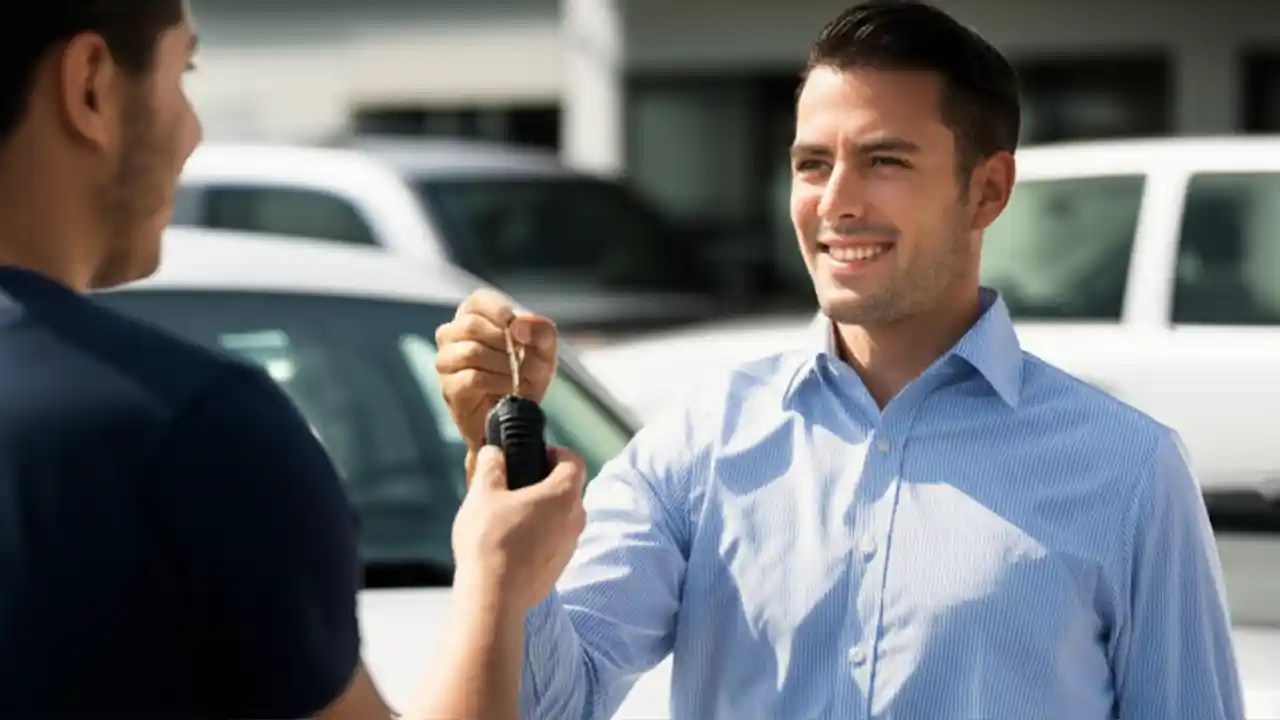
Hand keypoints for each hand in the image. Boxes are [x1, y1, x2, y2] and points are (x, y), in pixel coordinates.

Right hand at [434, 289, 557, 451]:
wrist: (517, 417)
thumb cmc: (527, 374)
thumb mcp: (545, 349)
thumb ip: (540, 329)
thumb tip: (518, 326)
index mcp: (474, 315)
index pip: (477, 300)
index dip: (498, 311)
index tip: (517, 327)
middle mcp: (453, 334)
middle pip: (472, 326)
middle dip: (508, 345)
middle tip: (534, 364)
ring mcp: (447, 362)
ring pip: (471, 352)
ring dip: (505, 366)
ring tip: (523, 378)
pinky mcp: (450, 388)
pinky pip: (471, 378)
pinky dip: (497, 382)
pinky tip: (511, 389)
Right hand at [451, 445, 587, 611]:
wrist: (493, 598)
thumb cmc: (490, 540)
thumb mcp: (483, 493)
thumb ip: (490, 465)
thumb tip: (494, 452)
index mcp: (564, 495)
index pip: (574, 461)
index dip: (555, 452)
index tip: (533, 456)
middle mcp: (576, 520)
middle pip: (568, 490)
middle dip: (544, 482)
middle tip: (514, 485)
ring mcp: (570, 547)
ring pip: (561, 518)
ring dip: (541, 511)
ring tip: (507, 515)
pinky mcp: (559, 568)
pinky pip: (553, 542)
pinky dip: (538, 536)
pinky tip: (509, 543)